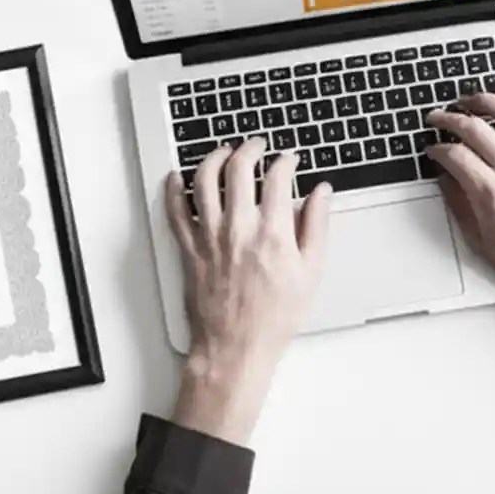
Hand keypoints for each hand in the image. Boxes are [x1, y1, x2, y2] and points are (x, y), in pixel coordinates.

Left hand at [163, 137, 331, 443]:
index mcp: (272, 233)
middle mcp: (237, 229)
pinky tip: (177, 177)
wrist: (235, 348)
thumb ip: (316, 227)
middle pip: (238, 168)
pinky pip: (175, 211)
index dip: (285, 160)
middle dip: (249, 148)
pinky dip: (173, 189)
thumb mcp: (310, 274)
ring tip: (223, 152)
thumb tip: (321, 194)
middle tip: (256, 144)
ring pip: (204, 181)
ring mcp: (209, 237)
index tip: (288, 158)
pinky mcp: (189, 249)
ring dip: (213, 158)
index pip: (276, 177)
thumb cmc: (273, 318)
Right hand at [426, 83, 494, 361]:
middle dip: (449, 118)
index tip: (433, 148)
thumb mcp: (482, 239)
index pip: (454, 154)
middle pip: (474, 128)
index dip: (436, 148)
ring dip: (482, 99)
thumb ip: (460, 204)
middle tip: (438, 117)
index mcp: (491, 193)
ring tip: (469, 97)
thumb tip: (446, 179)